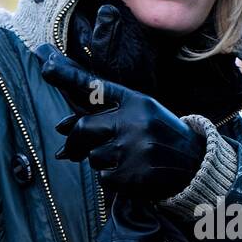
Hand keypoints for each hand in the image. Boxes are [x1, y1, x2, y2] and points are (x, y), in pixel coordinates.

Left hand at [38, 46, 203, 198]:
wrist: (197, 164)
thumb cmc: (162, 136)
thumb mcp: (142, 114)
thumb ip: (104, 116)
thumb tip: (61, 128)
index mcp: (135, 101)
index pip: (95, 86)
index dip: (67, 75)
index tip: (43, 62)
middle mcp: (133, 122)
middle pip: (84, 129)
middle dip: (76, 142)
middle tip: (73, 150)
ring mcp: (132, 149)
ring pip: (93, 157)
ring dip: (102, 162)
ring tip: (126, 160)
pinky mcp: (132, 175)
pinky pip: (104, 179)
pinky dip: (113, 180)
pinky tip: (132, 175)